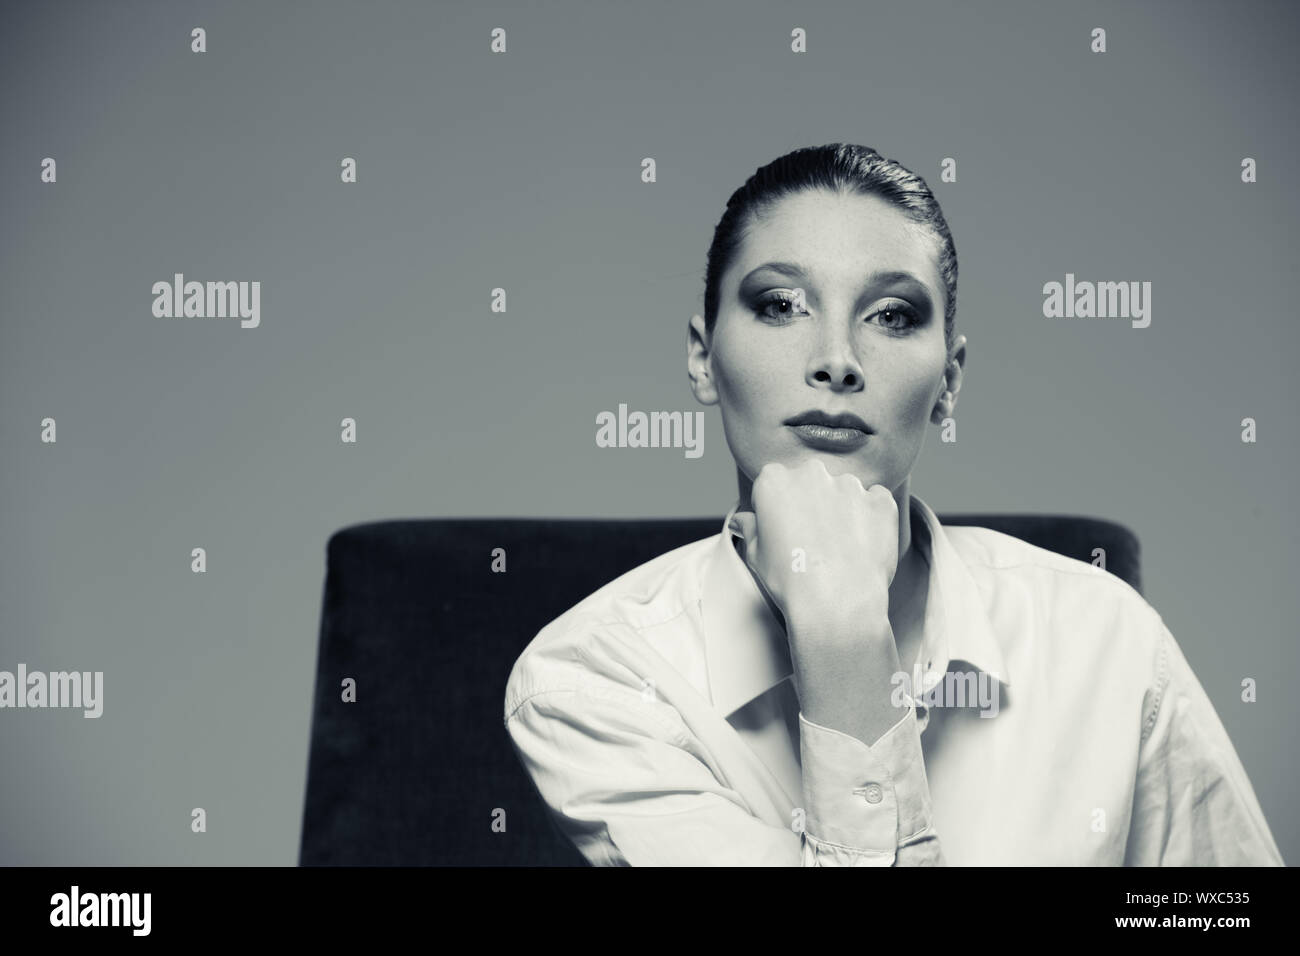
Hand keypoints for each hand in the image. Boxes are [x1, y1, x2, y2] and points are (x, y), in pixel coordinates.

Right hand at [729, 458, 898, 639]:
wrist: (836, 602)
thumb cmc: (790, 580)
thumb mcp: (755, 555)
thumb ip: (750, 528)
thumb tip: (742, 520)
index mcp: (774, 481)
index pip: (775, 484)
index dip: (779, 508)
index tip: (785, 531)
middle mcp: (812, 474)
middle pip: (811, 481)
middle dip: (812, 502)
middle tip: (814, 540)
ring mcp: (850, 485)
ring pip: (845, 491)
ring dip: (843, 510)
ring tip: (841, 548)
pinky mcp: (880, 501)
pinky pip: (876, 502)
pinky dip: (871, 518)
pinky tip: (863, 546)